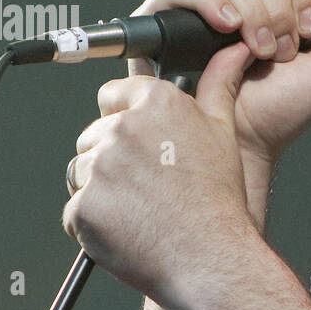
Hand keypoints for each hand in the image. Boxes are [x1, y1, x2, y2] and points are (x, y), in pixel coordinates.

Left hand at [62, 70, 255, 309]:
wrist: (209, 258)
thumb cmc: (219, 201)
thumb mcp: (224, 133)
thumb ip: (220, 84)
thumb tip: (234, 51)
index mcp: (156, 104)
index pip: (112, 96)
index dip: (125, 120)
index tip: (142, 144)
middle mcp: (123, 129)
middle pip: (94, 136)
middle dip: (113, 160)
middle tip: (149, 187)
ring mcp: (98, 168)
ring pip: (81, 172)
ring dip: (102, 191)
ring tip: (141, 209)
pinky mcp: (82, 206)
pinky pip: (76, 210)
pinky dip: (95, 223)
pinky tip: (128, 228)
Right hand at [126, 0, 310, 197]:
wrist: (246, 143)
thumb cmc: (284, 108)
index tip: (308, 33)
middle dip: (276, 9)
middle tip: (280, 53)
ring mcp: (200, 4)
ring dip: (248, 11)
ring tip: (256, 52)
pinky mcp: (165, 18)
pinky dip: (208, 1)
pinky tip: (227, 27)